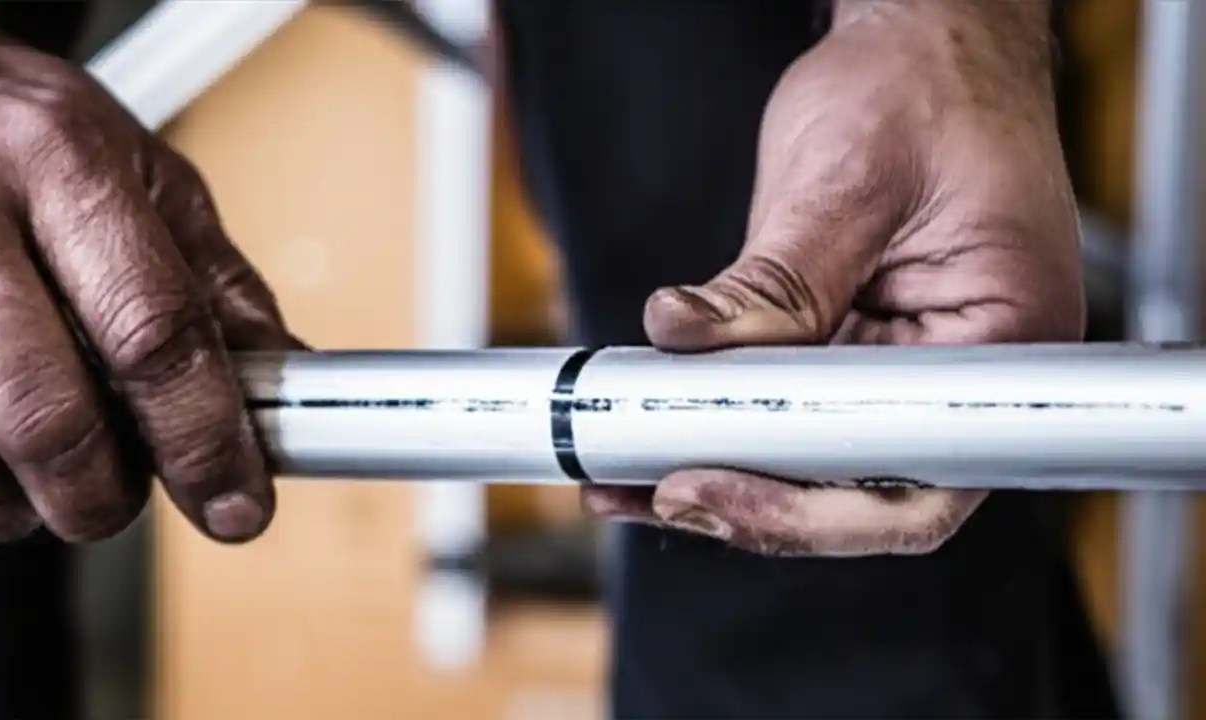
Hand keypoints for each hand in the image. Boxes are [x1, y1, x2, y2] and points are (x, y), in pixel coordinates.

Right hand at [0, 7, 297, 542]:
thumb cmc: (29, 139)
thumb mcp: (147, 180)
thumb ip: (218, 287)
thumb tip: (284, 390)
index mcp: (63, 165)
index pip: (153, 333)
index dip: (203, 440)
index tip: (237, 504)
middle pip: (47, 416)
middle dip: (105, 496)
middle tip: (124, 496)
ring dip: (19, 504)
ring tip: (42, 471)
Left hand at [584, 0, 1081, 555]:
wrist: (927, 48)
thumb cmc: (927, 89)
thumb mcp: (850, 177)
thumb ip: (777, 277)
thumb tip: (688, 338)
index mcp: (1006, 342)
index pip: (914, 478)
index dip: (808, 507)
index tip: (712, 482)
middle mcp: (961, 373)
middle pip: (861, 489)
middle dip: (756, 502)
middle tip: (661, 491)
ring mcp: (905, 366)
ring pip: (818, 460)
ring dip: (727, 472)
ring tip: (632, 479)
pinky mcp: (854, 350)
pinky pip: (791, 407)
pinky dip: (727, 422)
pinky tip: (656, 435)